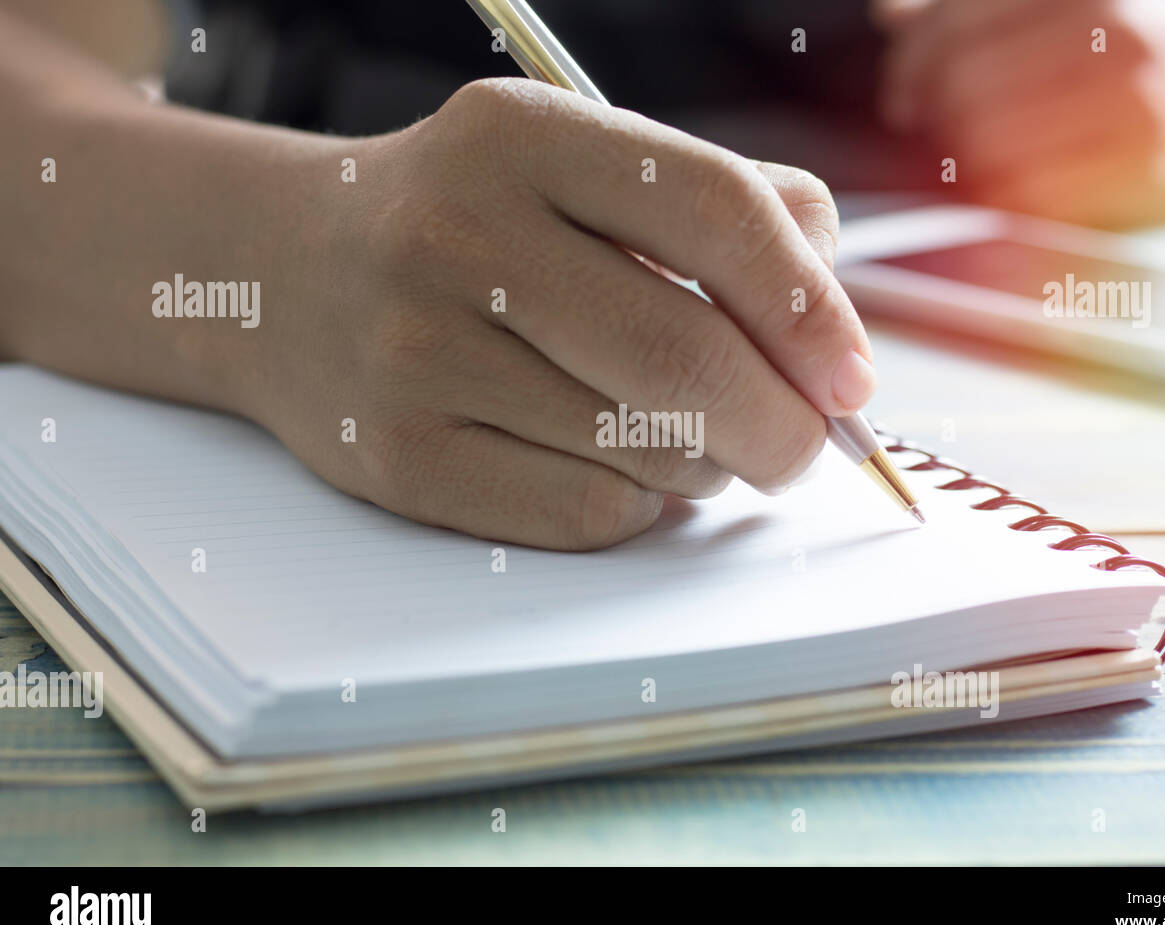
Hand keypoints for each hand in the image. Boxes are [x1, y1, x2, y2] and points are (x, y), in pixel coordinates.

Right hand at [244, 79, 873, 548]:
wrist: (278, 278)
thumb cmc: (468, 227)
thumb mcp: (575, 167)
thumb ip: (718, 211)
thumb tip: (833, 324)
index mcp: (520, 136)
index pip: (714, 210)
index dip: (811, 306)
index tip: (852, 377)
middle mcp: (457, 237)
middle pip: (686, 357)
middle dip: (783, 425)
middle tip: (804, 444)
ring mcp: (418, 355)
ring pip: (647, 450)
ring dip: (706, 461)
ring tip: (682, 431)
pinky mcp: (402, 459)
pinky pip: (588, 515)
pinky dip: (639, 505)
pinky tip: (616, 464)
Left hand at [874, 0, 1164, 225]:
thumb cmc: (1148, 62)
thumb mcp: (1072, 12)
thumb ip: (979, 13)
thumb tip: (892, 13)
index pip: (955, 20)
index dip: (913, 63)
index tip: (908, 91)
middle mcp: (1102, 28)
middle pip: (958, 79)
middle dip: (925, 112)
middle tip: (927, 129)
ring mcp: (1119, 92)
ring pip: (982, 136)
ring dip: (960, 158)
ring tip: (973, 159)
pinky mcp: (1129, 156)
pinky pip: (1023, 185)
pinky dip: (999, 193)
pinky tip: (1008, 185)